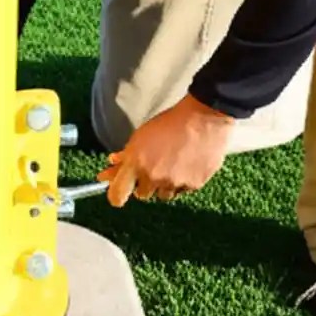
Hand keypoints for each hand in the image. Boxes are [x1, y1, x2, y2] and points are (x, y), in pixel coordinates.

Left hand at [96, 94, 234, 206]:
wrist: (202, 119)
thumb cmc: (169, 124)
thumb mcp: (140, 136)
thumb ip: (126, 155)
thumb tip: (113, 164)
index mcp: (135, 163)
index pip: (117, 194)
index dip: (115, 196)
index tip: (117, 194)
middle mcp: (153, 176)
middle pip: (142, 194)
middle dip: (144, 184)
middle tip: (152, 168)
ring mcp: (174, 182)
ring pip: (163, 195)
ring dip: (164, 185)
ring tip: (172, 164)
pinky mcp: (193, 185)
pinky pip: (183, 190)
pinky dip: (183, 181)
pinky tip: (186, 164)